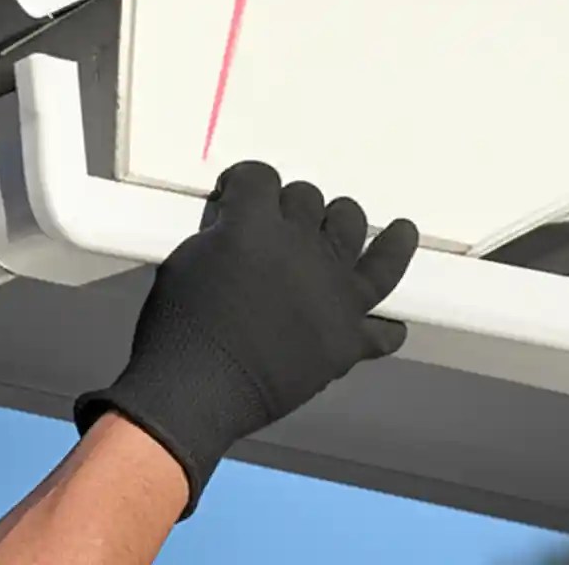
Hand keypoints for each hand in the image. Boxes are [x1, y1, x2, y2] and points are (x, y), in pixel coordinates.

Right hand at [75, 161, 418, 518]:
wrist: (198, 391)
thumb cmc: (178, 329)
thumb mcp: (186, 262)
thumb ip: (220, 238)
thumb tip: (236, 230)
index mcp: (256, 225)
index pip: (261, 178)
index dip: (247, 183)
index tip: (239, 193)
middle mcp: (303, 247)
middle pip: (311, 200)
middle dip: (293, 206)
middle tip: (283, 223)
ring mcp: (334, 292)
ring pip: (358, 235)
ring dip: (351, 227)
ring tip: (359, 228)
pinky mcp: (348, 337)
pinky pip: (384, 329)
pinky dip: (387, 326)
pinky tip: (390, 320)